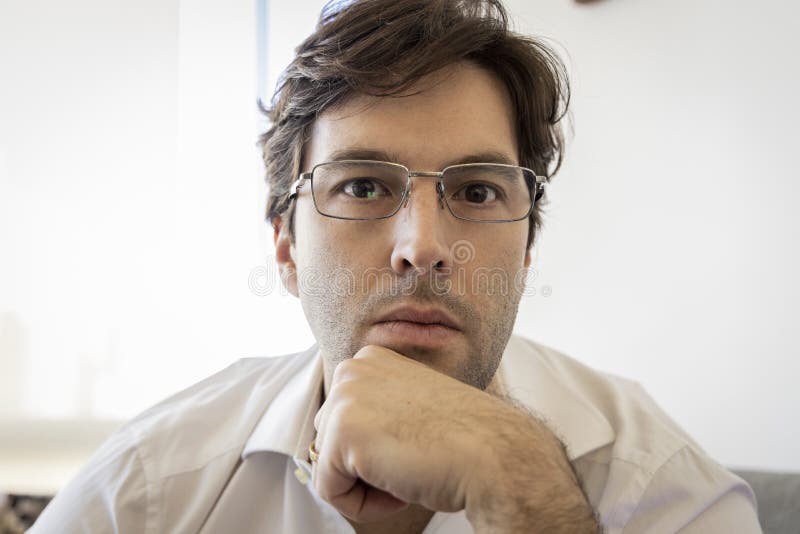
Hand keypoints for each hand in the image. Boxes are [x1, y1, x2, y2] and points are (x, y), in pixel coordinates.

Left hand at [311, 345, 594, 530]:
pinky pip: (329, 490)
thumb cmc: (463, 438)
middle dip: (366, 465)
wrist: (493, 454)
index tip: (415, 446)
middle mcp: (352, 369)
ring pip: (329, 467)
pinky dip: (362, 505)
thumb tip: (342, 440)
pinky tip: (399, 489)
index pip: (344, 421)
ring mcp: (344, 396)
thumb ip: (376, 410)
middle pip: (330, 442)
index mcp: (370, 359)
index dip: (377, 448)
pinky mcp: (340, 432)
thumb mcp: (410, 408)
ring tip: (409, 472)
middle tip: (413, 462)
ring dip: (366, 484)